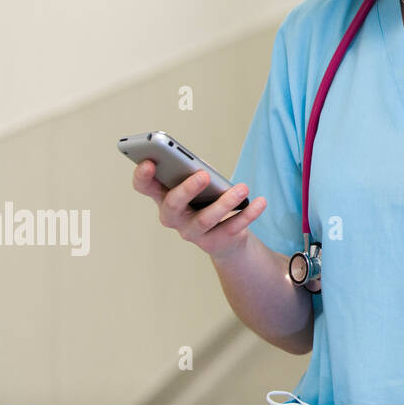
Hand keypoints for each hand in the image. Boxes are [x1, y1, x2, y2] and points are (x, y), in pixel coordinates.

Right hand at [132, 159, 266, 260]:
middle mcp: (173, 217)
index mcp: (164, 196)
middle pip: (173, 206)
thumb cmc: (207, 198)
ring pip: (205, 220)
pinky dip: (248, 214)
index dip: (142, 176)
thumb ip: (194, 172)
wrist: (226, 236)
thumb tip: (200, 169)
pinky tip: (261, 202)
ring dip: (224, 203)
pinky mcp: (214, 243)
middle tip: (204, 175)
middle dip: (187, 190)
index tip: (150, 161)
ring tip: (243, 188)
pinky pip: (231, 228)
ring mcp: (192, 233)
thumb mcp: (200, 182)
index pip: (145, 187)